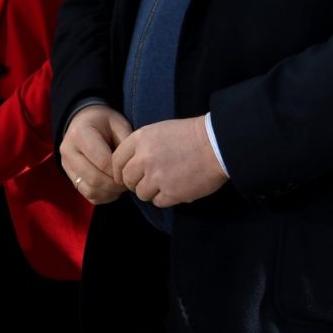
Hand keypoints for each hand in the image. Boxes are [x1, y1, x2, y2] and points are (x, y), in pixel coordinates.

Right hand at [60, 104, 132, 203]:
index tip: (132, 171)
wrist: (83, 122)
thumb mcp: (118, 124)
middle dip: (115, 184)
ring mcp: (66, 166)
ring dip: (110, 192)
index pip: (101, 161)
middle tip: (129, 181)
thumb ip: (126, 143)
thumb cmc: (104, 122)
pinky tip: (113, 188)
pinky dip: (104, 196)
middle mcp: (68, 151)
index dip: (119, 170)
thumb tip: (132, 167)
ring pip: (90, 189)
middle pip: (94, 178)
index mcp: (80, 134)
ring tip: (122, 185)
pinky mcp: (70, 177)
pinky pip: (88, 194)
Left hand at [111, 115, 228, 207]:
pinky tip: (174, 188)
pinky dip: (164, 198)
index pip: (116, 160)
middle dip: (134, 182)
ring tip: (164, 183)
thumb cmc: (191, 135)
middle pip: (127, 179)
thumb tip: (131, 165)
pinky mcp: (170, 192)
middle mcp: (144, 159)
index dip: (119, 170)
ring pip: (141, 193)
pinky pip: (157, 201)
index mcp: (140, 139)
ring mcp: (156, 177)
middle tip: (147, 180)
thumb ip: (142, 146)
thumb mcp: (160, 130)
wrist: (216, 144)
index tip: (124, 175)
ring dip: (150, 191)